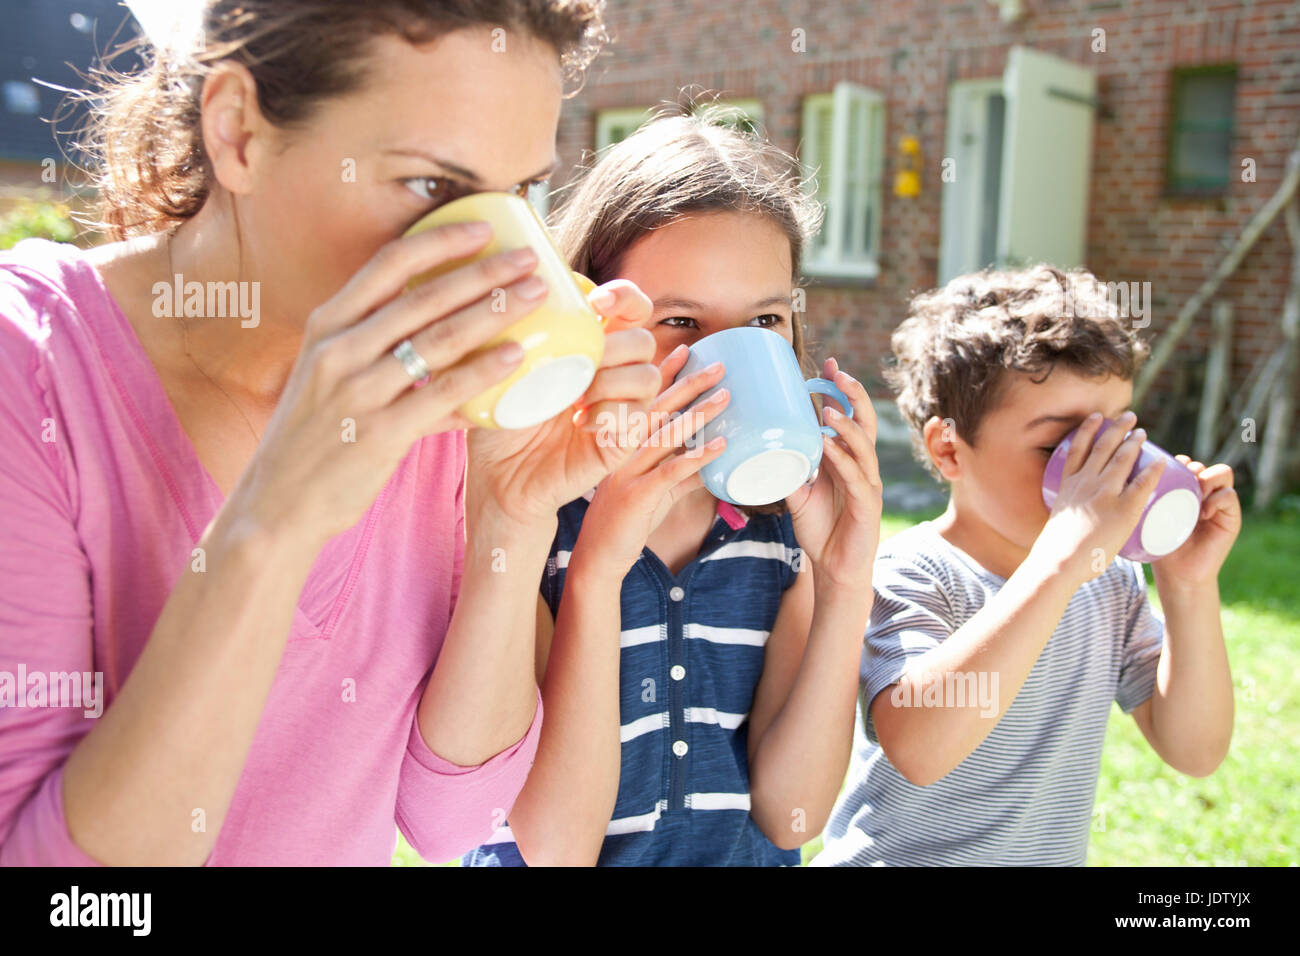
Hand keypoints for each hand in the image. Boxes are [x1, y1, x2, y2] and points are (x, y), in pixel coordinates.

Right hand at [230, 222, 551, 546]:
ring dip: (494, 312)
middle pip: (425, 297)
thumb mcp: (328, 378)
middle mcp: (339, 350)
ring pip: (440, 339)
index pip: (388, 264)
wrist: (277, 503)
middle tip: (530, 259)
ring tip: (535, 296)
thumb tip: (436, 334)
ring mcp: (358, 391)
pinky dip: (483, 373)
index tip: (483, 227)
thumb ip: (375, 352)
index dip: (440, 240)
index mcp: (327, 326)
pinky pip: (443, 393)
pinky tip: (515, 358)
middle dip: (484, 272)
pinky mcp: (380, 432)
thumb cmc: (311, 439)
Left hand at [466, 280, 662, 526]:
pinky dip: (610, 414)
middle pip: (644, 340)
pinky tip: (580, 423)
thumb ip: (518, 329)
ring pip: (649, 376)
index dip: (626, 297)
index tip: (597, 302)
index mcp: (591, 346)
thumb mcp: (503, 365)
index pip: (632, 308)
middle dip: (614, 345)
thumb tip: (512, 287)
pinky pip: (638, 417)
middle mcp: (612, 373)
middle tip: (579, 363)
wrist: (497, 475)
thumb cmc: (500, 416)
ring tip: (577, 396)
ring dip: (613, 380)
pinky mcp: (622, 441)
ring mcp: (621, 407)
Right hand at [571, 344, 731, 575]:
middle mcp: (622, 451)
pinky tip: (720, 446)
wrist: (599, 558)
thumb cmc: (626, 522)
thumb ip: (681, 473)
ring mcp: (628, 471)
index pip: (646, 402)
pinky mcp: (638, 495)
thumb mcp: (656, 491)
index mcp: (623, 444)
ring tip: (726, 397)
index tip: (687, 350)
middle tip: (718, 365)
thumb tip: (711, 460)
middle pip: (658, 409)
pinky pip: (672, 471)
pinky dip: (697, 457)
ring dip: (698, 413)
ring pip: (665, 434)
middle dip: (688, 383)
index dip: (665, 375)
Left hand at [784, 358, 882, 589]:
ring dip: (846, 425)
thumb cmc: (821, 530)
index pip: (850, 417)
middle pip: (865, 422)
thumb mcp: (798, 495)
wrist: (835, 570)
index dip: (842, 392)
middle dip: (852, 395)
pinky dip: (843, 459)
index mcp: (848, 460)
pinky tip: (828, 446)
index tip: (829, 366)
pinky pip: (857, 477)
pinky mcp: (868, 506)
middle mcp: (863, 467)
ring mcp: (868, 485)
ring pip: (863, 446)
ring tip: (828, 408)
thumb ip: (786, 471)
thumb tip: (760, 448)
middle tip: (837, 373)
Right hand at [1032, 410, 1164, 581]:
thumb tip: (1080, 519)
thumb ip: (1071, 514)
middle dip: (1117, 428)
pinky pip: (1142, 484)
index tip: (1097, 418)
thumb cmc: (1056, 552)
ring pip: (1122, 459)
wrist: (1059, 562)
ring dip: (1134, 441)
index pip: (1077, 449)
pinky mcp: (1123, 510)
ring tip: (1143, 431)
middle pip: (1102, 447)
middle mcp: (1085, 483)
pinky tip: (1161, 461)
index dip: (1088, 429)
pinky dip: (1152, 470)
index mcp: (1067, 485)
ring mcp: (1104, 494)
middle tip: (1129, 417)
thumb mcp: (1058, 521)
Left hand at [1151, 457, 1239, 585]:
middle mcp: (1202, 493)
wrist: (1177, 574)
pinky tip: (1203, 512)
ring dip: (1207, 479)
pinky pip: (1230, 495)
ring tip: (1193, 495)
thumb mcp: (1147, 517)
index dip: (1176, 463)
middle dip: (1191, 468)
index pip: (1184, 463)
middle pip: (1202, 465)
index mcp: (1182, 490)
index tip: (1162, 473)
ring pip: (1222, 473)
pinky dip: (1217, 499)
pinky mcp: (1232, 517)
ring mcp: (1218, 503)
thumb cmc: (1158, 545)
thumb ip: (1140, 499)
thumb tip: (1122, 477)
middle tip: (1177, 484)